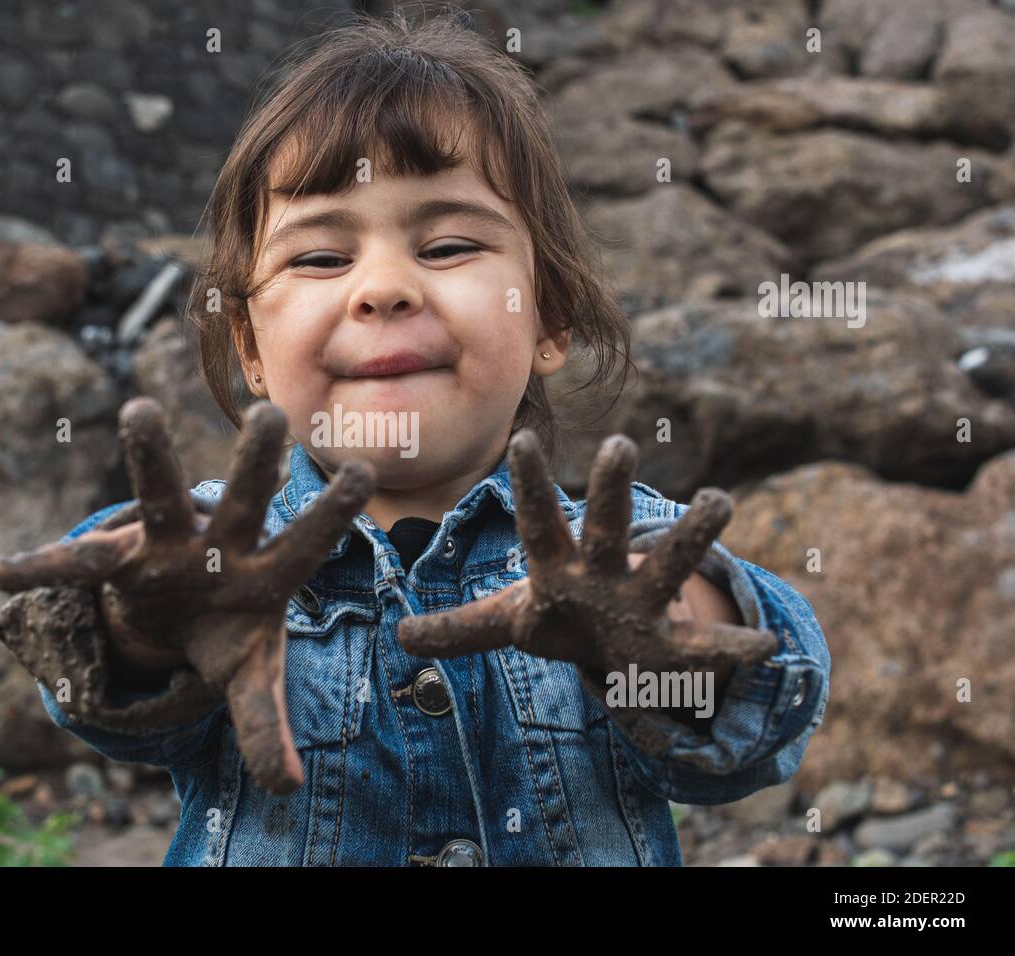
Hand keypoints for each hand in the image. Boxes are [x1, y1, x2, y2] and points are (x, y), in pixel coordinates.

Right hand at [0, 397, 374, 794]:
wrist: (183, 611)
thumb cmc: (231, 633)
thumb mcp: (250, 678)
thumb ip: (264, 726)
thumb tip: (286, 789)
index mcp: (267, 573)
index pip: (307, 542)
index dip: (332, 514)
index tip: (364, 474)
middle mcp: (222, 544)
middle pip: (244, 500)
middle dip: (255, 461)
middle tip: (270, 415)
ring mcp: (169, 544)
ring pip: (161, 496)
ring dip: (151, 456)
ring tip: (140, 412)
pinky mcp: (119, 557)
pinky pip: (75, 564)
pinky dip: (38, 569)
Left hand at [397, 431, 776, 755]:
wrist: (613, 644)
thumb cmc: (558, 617)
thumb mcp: (507, 622)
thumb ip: (459, 629)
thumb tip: (400, 635)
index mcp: (558, 565)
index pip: (537, 520)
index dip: (529, 486)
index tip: (521, 439)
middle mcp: (605, 570)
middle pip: (606, 524)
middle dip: (609, 490)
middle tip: (617, 443)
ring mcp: (643, 601)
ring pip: (669, 564)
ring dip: (692, 536)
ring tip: (717, 501)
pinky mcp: (673, 645)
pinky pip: (707, 650)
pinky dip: (736, 651)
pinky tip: (770, 644)